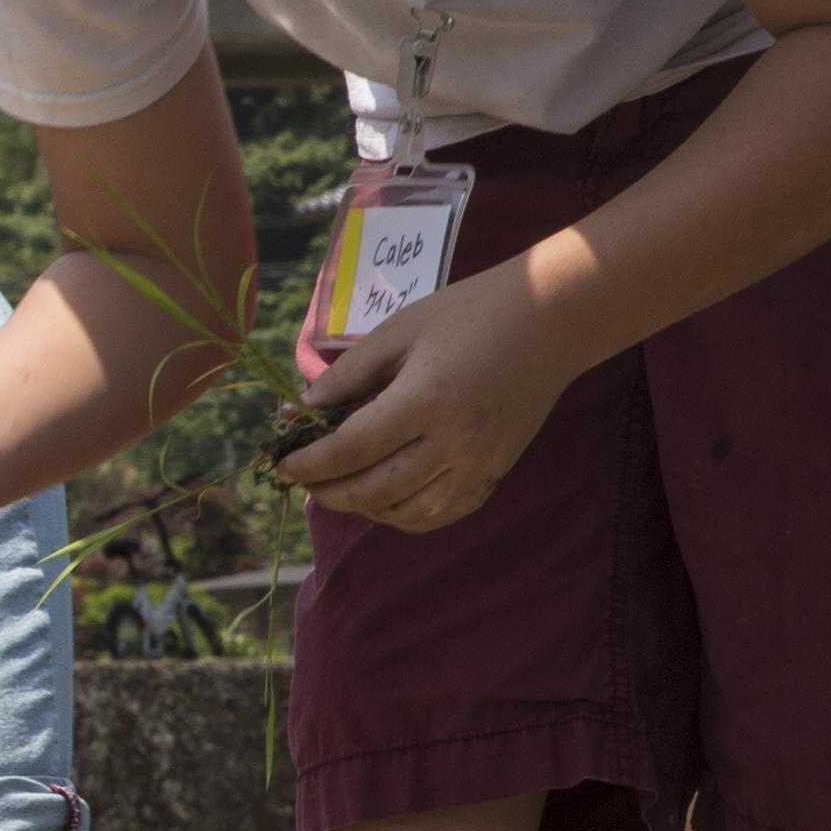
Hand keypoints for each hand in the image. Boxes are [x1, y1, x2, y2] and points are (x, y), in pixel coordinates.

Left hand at [273, 265, 579, 531]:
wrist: (549, 320)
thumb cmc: (468, 314)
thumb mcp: (397, 332)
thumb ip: (346, 377)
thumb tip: (300, 412)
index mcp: (424, 401)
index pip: (350, 450)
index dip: (309, 464)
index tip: (281, 465)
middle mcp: (454, 442)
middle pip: (374, 490)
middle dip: (329, 492)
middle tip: (304, 481)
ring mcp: (480, 463)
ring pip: (407, 513)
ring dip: (364, 509)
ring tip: (340, 489)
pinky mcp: (497, 473)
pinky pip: (443, 513)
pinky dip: (406, 515)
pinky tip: (384, 499)